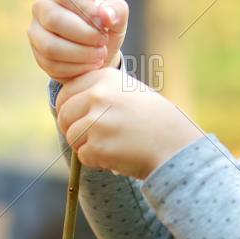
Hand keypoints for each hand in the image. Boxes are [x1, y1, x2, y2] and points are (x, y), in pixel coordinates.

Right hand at [28, 0, 128, 82]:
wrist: (96, 54)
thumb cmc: (104, 29)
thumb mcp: (116, 18)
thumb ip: (117, 10)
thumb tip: (106, 14)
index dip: (85, 9)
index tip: (103, 23)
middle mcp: (43, 6)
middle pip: (54, 19)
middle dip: (84, 34)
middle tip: (102, 42)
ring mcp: (36, 31)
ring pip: (50, 45)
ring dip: (80, 54)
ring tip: (99, 55)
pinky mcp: (38, 54)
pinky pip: (51, 64)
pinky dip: (76, 68)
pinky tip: (89, 65)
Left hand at [54, 68, 204, 178]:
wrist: (176, 145)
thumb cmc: (155, 120)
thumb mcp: (128, 92)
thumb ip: (99, 91)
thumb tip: (65, 102)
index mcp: (103, 78)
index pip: (65, 93)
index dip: (71, 109)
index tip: (85, 118)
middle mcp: (97, 96)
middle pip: (64, 115)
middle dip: (74, 128)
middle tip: (97, 136)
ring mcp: (96, 121)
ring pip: (71, 137)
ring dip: (86, 145)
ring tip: (112, 144)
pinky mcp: (97, 147)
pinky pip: (83, 156)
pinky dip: (97, 160)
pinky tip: (118, 155)